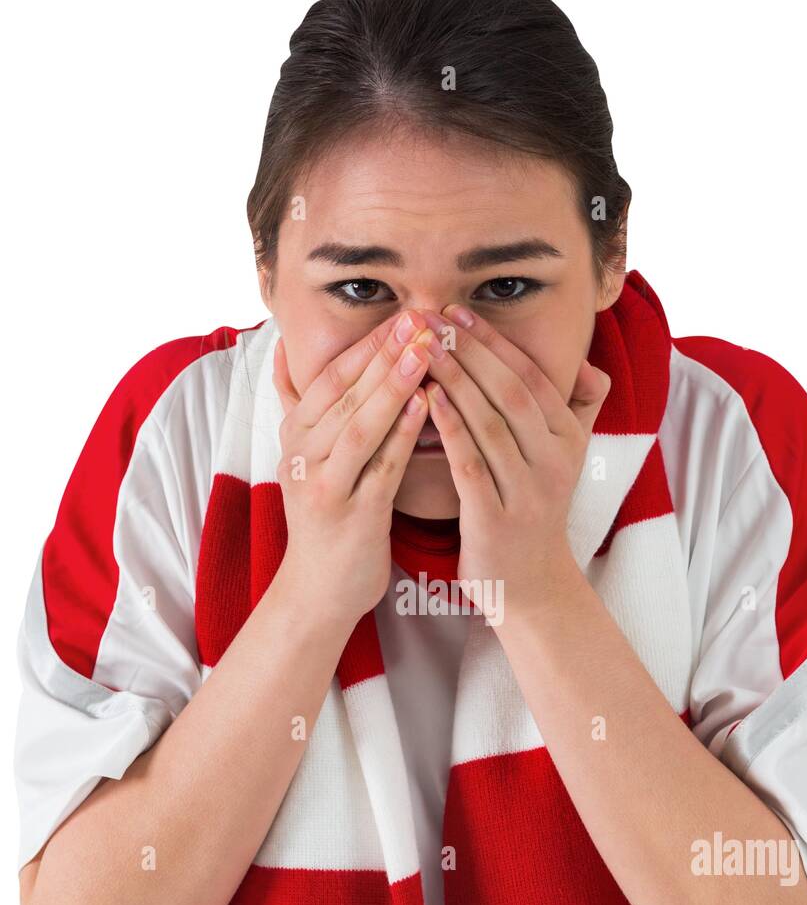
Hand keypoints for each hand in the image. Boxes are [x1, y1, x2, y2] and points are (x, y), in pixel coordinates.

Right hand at [269, 310, 433, 631]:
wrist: (318, 591)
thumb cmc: (325, 517)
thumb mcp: (303, 456)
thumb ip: (296, 402)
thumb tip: (281, 347)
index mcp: (294, 436)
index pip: (330, 377)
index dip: (366, 343)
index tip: (402, 312)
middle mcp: (301, 456)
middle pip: (345, 394)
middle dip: (384, 353)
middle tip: (420, 317)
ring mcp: (323, 486)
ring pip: (360, 425)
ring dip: (393, 384)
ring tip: (426, 349)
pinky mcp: (350, 515)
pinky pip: (380, 467)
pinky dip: (402, 433)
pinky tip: (428, 405)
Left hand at [415, 306, 611, 617]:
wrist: (532, 586)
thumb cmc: (536, 513)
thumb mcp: (567, 461)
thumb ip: (581, 411)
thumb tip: (593, 367)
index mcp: (567, 441)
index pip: (532, 378)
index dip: (495, 343)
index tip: (458, 312)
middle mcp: (553, 463)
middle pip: (511, 393)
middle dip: (470, 352)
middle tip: (432, 319)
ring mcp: (526, 493)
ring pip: (490, 425)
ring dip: (454, 381)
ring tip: (421, 349)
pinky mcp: (495, 522)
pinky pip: (470, 466)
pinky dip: (449, 429)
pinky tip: (425, 400)